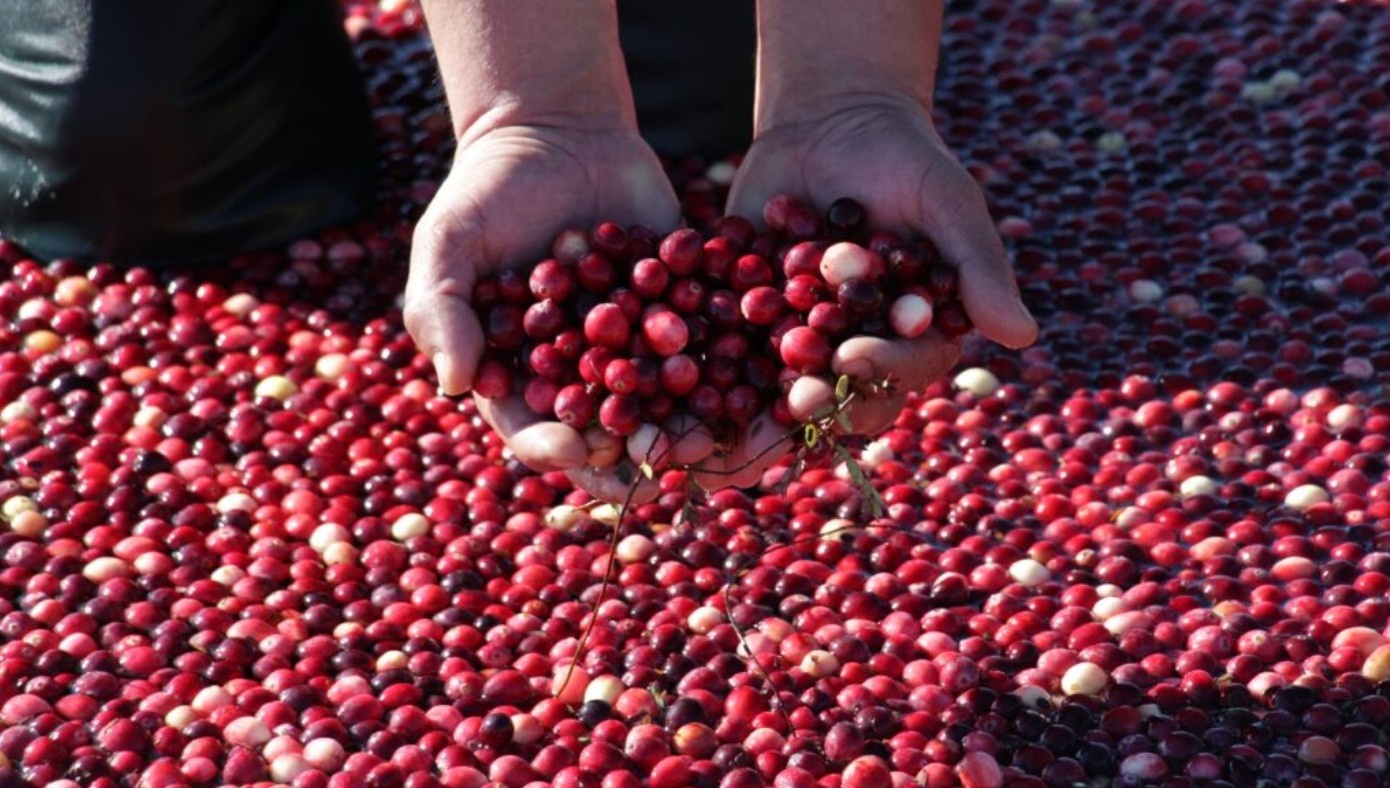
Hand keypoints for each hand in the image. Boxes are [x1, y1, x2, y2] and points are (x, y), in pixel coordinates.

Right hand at [405, 123, 693, 501]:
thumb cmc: (486, 191)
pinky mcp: (677, 307)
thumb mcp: (448, 242)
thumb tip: (452, 384)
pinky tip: (739, 380)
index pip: (531, 426)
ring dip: (682, 423)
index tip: (574, 449)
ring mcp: (632, 341)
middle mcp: (578, 369)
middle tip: (655, 460)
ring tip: (707, 436)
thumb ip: (442, 310)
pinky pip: (699, 343)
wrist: (557, 131)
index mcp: (518, 371)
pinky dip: (717, 364)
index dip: (551, 445)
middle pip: (602, 428)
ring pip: (658, 397)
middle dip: (628, 450)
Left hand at [700, 98, 1036, 487]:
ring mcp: (800, 344)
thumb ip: (978, 267)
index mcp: (914, 338)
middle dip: (814, 404)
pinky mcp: (748, 326)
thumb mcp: (947, 203)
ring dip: (752, 414)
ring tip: (732, 427)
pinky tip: (676, 386)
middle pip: (838, 394)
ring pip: (777, 390)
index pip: (903, 366)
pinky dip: (701, 372)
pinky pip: (724, 356)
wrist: (833, 123)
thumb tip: (1025, 336)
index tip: (853, 357)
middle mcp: (857, 353)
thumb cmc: (908, 159)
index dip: (880, 367)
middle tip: (790, 405)